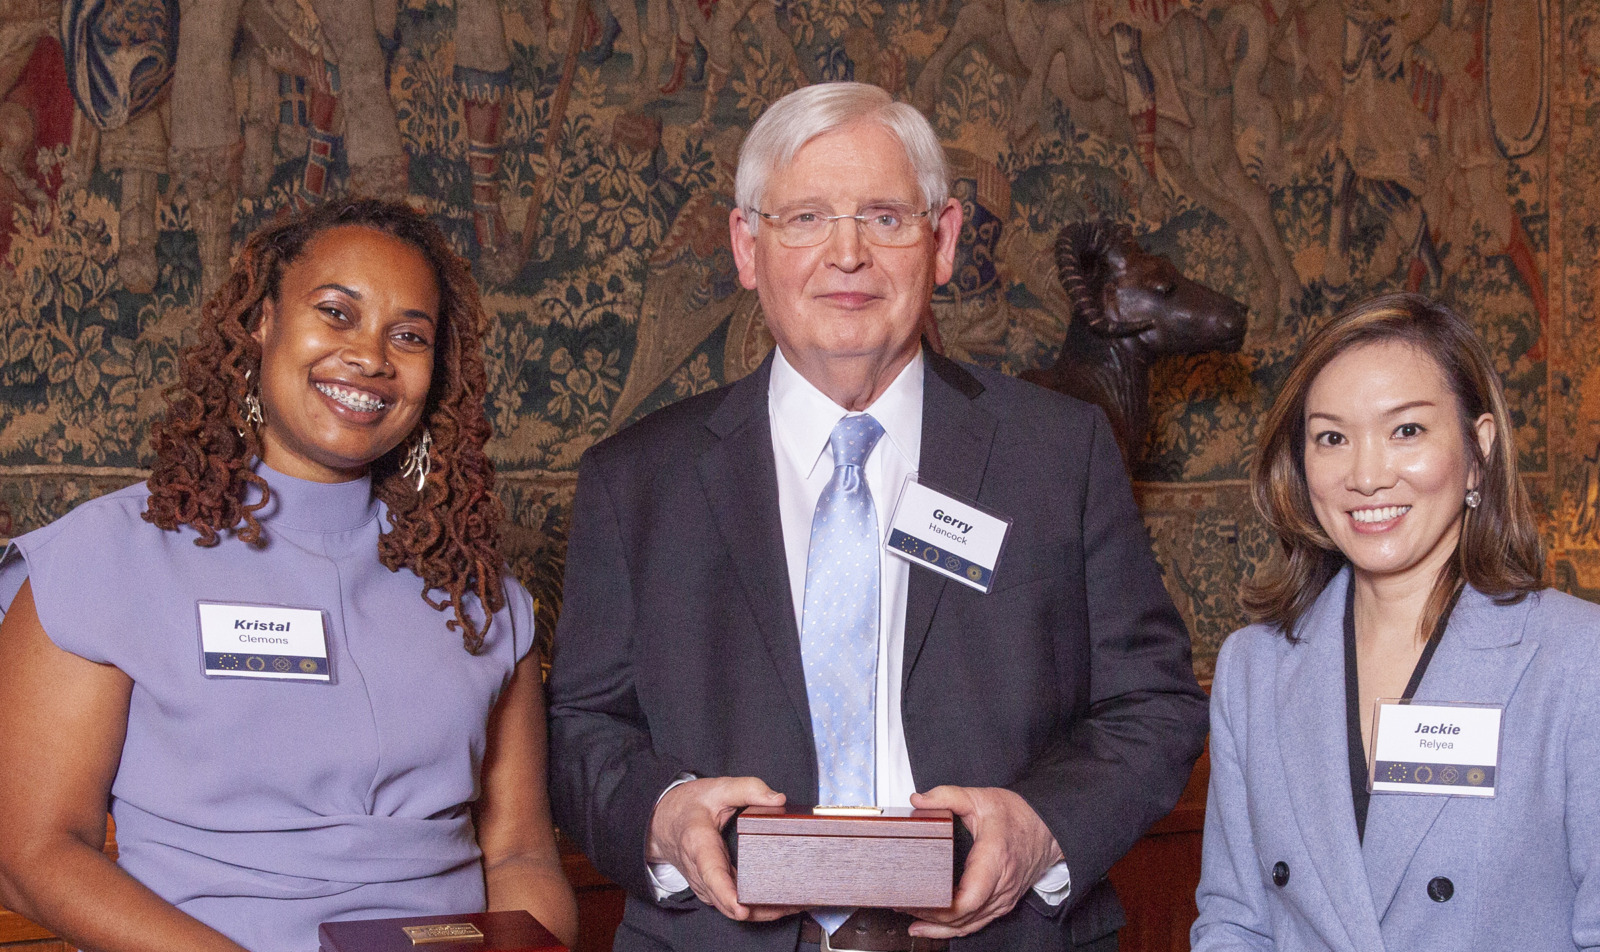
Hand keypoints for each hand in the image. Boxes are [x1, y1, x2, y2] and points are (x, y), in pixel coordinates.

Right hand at [645, 776, 801, 921]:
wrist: (663, 822)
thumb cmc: (690, 806)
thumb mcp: (718, 788)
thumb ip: (749, 789)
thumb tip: (778, 800)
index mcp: (698, 843)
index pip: (711, 874)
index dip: (727, 894)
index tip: (743, 908)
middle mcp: (699, 871)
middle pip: (727, 901)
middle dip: (758, 909)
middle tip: (792, 904)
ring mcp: (704, 885)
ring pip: (731, 909)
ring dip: (760, 911)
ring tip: (793, 904)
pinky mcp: (711, 891)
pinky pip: (732, 905)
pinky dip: (754, 908)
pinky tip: (779, 903)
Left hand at [901, 785, 1063, 938]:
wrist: (1048, 828)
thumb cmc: (1018, 816)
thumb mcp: (980, 798)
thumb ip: (947, 796)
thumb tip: (918, 801)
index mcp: (994, 859)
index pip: (969, 898)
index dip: (943, 908)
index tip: (919, 901)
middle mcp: (1001, 885)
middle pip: (964, 917)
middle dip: (931, 917)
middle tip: (902, 904)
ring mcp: (1003, 899)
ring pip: (969, 926)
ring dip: (939, 928)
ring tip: (911, 920)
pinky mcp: (1002, 903)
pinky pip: (976, 923)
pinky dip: (953, 929)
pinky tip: (932, 928)